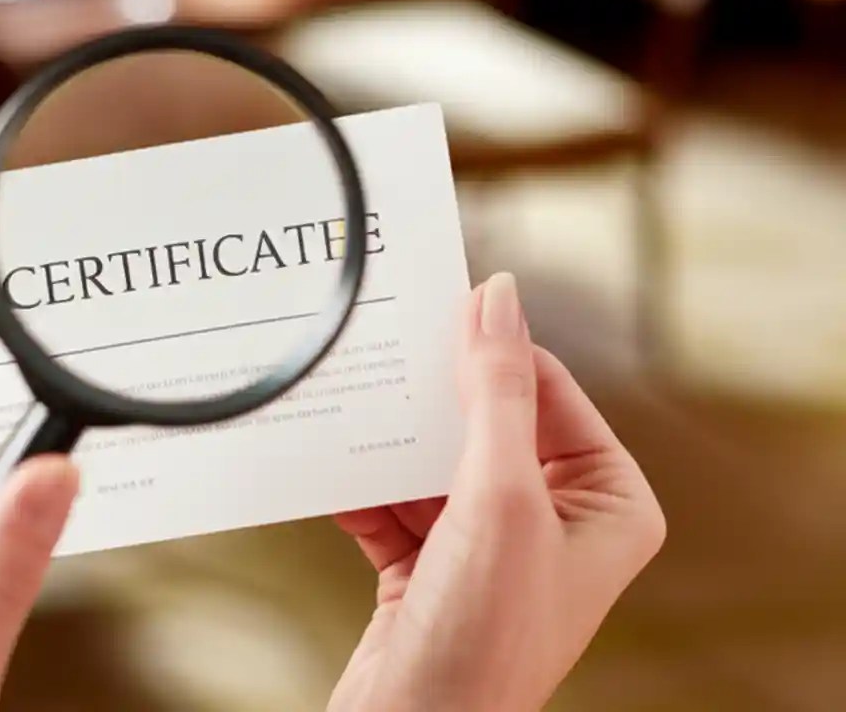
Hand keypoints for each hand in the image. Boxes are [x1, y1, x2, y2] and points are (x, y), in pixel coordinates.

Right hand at [330, 273, 665, 711]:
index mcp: (607, 505)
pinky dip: (361, 488)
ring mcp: (489, 547)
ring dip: (389, 442)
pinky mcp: (429, 569)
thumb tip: (497, 298)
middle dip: (432, 396)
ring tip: (350, 404)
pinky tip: (331, 465)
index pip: (548, 392)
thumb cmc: (484, 640)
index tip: (435, 303)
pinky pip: (393, 504)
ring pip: (433, 462)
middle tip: (386, 347)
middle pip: (487, 422)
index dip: (492, 348)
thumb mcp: (500, 499)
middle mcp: (555, 522)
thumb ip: (499, 393)